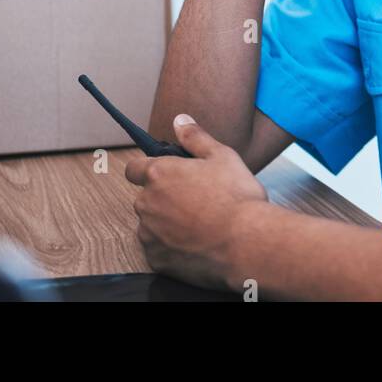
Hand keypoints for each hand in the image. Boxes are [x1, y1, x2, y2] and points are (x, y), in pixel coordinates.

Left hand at [125, 114, 268, 291]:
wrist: (247, 243)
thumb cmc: (237, 197)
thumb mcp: (222, 157)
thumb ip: (195, 137)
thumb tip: (180, 120)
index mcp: (159, 174)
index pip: (134, 168)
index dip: (148, 170)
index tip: (166, 176)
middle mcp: (146, 203)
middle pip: (146, 198)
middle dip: (164, 198)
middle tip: (196, 201)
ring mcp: (149, 234)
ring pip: (151, 225)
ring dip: (167, 224)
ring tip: (200, 225)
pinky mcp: (156, 260)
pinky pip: (159, 250)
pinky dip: (172, 248)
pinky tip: (197, 244)